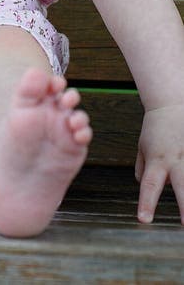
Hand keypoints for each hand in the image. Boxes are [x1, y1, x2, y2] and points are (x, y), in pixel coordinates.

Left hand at [135, 104, 183, 223]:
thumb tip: (142, 186)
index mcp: (157, 160)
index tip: (144, 220)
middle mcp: (176, 159)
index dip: (147, 203)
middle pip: (182, 186)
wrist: (173, 103)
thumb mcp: (143, 146)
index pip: (149, 185)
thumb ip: (142, 168)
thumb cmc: (157, 128)